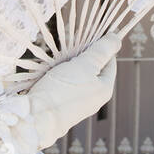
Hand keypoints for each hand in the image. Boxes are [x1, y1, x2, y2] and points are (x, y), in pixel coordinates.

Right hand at [26, 34, 120, 148]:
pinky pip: (65, 85)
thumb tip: (117, 38)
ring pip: (78, 75)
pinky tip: (51, 71)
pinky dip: (60, 75)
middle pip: (93, 68)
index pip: (110, 61)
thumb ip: (102, 51)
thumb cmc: (63, 91)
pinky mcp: (62, 106)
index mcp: (105, 89)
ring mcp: (78, 104)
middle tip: (71, 45)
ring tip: (60, 58)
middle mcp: (94, 98)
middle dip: (83, 54)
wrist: (36, 118)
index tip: (88, 34)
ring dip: (70, 64)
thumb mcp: (85, 65)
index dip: (101, 46)